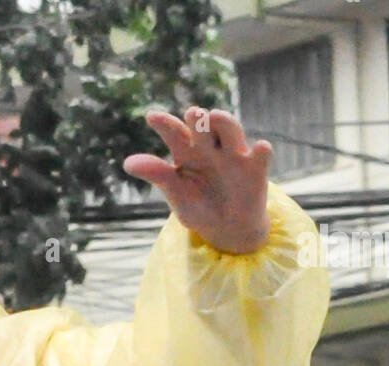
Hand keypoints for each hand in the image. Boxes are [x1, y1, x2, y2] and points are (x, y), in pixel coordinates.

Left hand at [123, 107, 272, 254]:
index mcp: (187, 151)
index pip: (174, 132)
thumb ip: (157, 175)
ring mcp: (234, 155)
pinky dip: (261, 150)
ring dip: (224, 123)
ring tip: (215, 116)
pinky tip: (260, 147)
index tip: (151, 117)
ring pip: (231, 131)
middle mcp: (210, 147)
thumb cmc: (198, 206)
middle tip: (192, 113)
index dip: (164, 124)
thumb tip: (127, 163)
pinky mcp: (255, 167)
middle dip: (198, 119)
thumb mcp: (174, 193)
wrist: (226, 229)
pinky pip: (261, 156)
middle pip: (204, 127)